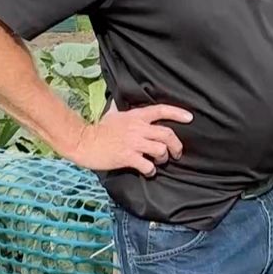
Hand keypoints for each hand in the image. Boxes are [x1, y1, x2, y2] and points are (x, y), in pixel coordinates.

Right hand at [64, 104, 191, 176]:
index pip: (161, 110)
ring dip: (164, 158)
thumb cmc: (98, 129)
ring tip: (159, 162)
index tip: (190, 118)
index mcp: (136, 116)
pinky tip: (148, 171)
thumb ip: (122, 110)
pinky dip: (151, 170)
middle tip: (177, 153)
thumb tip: (118, 102)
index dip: (178, 113)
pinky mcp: (127, 157)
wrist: (82, 141)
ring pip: (160, 150)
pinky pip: (147, 165)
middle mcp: (138, 128)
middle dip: (176, 145)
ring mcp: (133, 143)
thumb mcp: (113, 114)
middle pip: (167, 134)